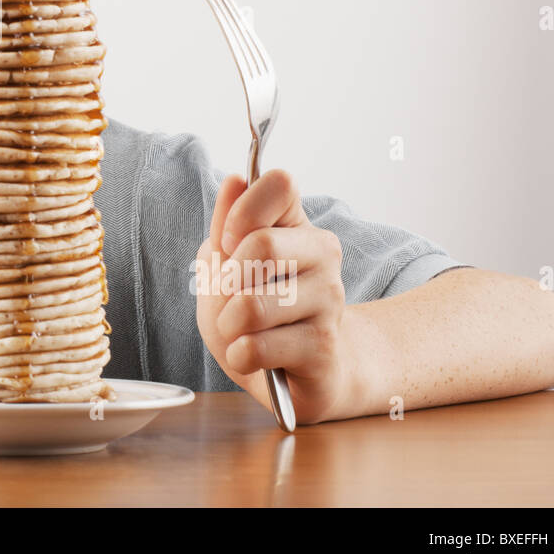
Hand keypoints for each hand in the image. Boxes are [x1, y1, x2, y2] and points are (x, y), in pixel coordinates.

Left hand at [194, 169, 351, 423]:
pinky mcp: (325, 346)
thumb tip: (236, 180)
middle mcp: (324, 254)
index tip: (229, 242)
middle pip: (260, 244)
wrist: (295, 373)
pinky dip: (238, 355)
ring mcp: (330, 300)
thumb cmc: (254, 312)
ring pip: (252, 305)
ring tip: (239, 333)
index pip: (280, 183)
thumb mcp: (224, 266)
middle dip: (225, 281)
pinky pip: (257, 347)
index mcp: (298, 225)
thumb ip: (224, 225)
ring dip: (227, 326)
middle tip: (229, 299)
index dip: (241, 211)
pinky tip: (251, 356)